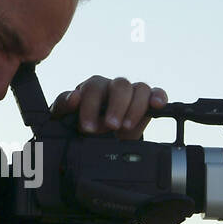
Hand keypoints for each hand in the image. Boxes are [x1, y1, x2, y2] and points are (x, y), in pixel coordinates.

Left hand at [50, 75, 167, 139]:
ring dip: (135, 108)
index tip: (87, 128)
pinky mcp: (146, 103)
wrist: (96, 138)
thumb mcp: (64, 117)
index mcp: (92, 88)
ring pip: (140, 88)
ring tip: (126, 128)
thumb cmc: (78, 123)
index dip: (91, 108)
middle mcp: (113, 87)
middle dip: (116, 107)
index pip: (94, 88)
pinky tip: (157, 105)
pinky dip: (159, 97)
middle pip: (120, 85)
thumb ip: (63, 106)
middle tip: (110, 126)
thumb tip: (74, 97)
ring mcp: (131, 94)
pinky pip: (156, 93)